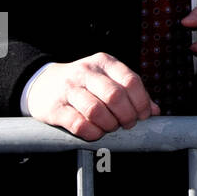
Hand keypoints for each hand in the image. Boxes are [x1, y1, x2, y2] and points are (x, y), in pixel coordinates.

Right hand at [26, 52, 158, 140]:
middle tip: (127, 124)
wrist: (42, 83)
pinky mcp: (54, 108)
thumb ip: (131, 92)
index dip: (142, 101)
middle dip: (127, 115)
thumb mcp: (108, 79)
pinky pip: (78, 124)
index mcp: (104, 62)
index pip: (131, 80)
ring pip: (96, 110)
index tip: (144, 115)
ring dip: (109, 125)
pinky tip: (96, 133)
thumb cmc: (84, 83)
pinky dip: (92, 133)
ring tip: (111, 128)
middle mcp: (86, 72)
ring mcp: (68, 89)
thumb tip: (155, 110)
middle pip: (115, 96)